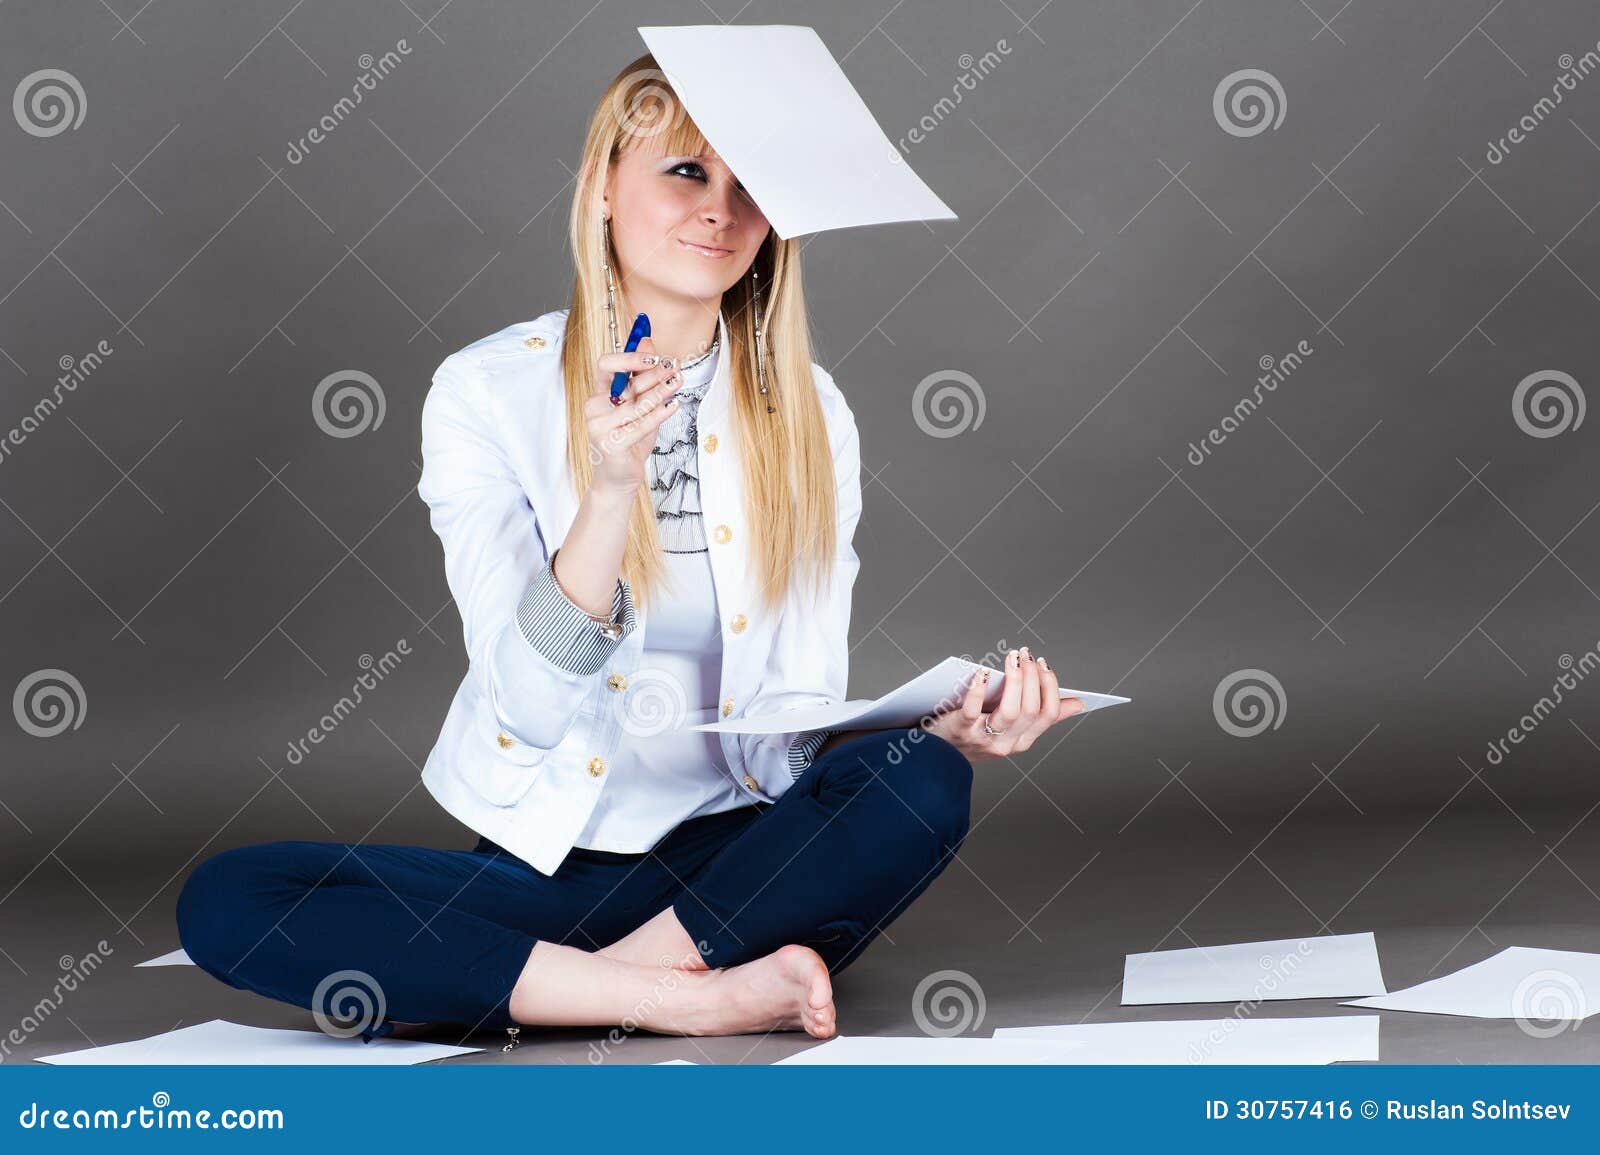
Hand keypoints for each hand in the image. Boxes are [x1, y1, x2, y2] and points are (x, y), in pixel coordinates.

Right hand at [585, 335, 681, 495]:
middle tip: (673, 365)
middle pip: (626, 384)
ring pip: (637, 404)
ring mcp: (599, 427)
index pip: (607, 365)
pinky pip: (641, 425)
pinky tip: (674, 404)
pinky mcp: (610, 444)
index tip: (653, 353)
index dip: (629, 357)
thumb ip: (641, 375)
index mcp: (598, 395)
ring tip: (678, 381)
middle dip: (653, 372)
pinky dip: (660, 414)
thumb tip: (648, 340)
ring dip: (661, 390)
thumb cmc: (629, 439)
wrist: (619, 478)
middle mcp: (594, 409)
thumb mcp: (638, 405)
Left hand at [924, 647, 1083, 761]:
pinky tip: (983, 673)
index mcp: (1023, 740)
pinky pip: (972, 711)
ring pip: (1011, 711)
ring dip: (1015, 680)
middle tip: (1026, 654)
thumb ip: (1040, 715)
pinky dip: (979, 689)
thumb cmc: (974, 735)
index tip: (1044, 663)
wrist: (935, 756)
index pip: (1049, 715)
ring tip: (1012, 658)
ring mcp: (984, 739)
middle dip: (1032, 677)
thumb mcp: (1010, 730)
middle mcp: (1006, 744)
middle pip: (1031, 709)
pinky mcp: (960, 732)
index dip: (1051, 687)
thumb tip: (1078, 704)